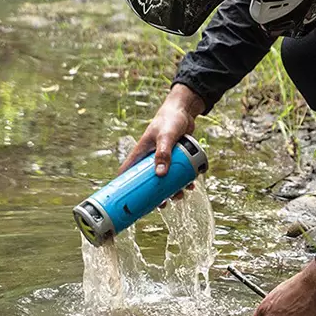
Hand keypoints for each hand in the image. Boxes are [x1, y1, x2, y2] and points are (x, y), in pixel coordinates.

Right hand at [118, 84, 204, 202]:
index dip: (125, 188)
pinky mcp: (175, 158)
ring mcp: (162, 158)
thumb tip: (160, 175)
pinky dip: (183, 180)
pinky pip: (177, 173)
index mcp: (140, 153)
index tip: (128, 202)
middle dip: (154, 194)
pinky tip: (191, 184)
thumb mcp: (166, 136)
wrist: (184, 110)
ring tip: (181, 196)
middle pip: (148, 181)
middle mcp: (150, 158)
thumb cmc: (170, 119)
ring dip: (172, 189)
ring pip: (164, 179)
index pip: (126, 172)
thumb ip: (164, 153)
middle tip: (162, 204)